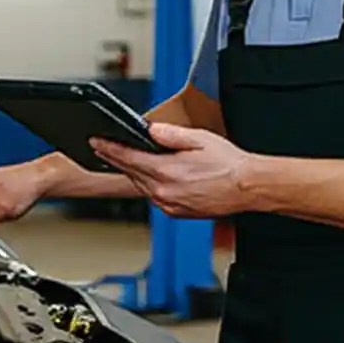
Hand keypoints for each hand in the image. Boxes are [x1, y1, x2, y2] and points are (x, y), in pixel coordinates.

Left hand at [90, 123, 257, 218]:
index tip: (96, 142)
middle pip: (131, 173)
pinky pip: (155, 197)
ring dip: (132, 172)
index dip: (108, 149)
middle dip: (116, 159)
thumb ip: (171, 135)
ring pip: (142, 186)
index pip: (128, 158)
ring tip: (123, 160)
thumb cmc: (229, 164)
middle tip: (102, 147)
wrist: (247, 188)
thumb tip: (151, 130)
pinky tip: (150, 176)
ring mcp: (170, 204)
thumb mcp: (200, 139)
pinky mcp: (177, 212)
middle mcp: (164, 191)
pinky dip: (148, 185)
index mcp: (166, 171)